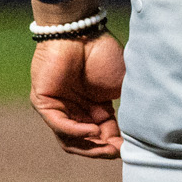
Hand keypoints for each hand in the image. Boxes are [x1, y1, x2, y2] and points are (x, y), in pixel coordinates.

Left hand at [29, 0, 125, 158]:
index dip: (116, 143)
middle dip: (103, 149)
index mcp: (93, 108)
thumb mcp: (119, 85)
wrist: (82, 31)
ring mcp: (58, 109)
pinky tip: (93, 132)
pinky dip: (76, 132)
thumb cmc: (102, 53)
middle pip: (86, 143)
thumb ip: (125, 108)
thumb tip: (137, 132)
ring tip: (107, 145)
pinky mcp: (44, 104)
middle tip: (118, 151)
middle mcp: (75, 111)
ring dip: (90, 146)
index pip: (103, 135)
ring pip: (70, 140)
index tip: (130, 146)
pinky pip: (59, 125)